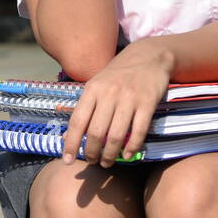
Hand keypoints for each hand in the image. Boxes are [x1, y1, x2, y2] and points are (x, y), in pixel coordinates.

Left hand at [60, 45, 173, 167]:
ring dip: (110, 154)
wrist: (149, 55)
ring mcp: (129, 98)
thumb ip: (85, 108)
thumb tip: (69, 136)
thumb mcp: (97, 84)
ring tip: (107, 162)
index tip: (67, 161)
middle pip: (95, 132)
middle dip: (92, 152)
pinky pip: (138, 130)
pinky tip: (128, 154)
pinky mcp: (148, 102)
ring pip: (115, 135)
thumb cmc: (119, 73)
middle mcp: (109, 94)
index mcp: (93, 89)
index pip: (77, 121)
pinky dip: (132, 146)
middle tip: (93, 162)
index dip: (70, 143)